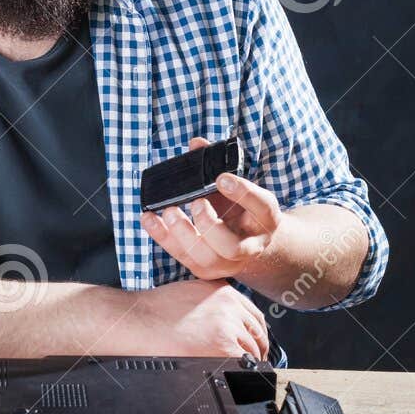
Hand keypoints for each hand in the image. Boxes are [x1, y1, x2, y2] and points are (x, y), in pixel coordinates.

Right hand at [118, 278, 268, 358]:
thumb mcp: (193, 292)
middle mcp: (230, 306)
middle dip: (256, 348)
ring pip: (251, 349)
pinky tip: (233, 372)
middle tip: (252, 359)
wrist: (139, 320)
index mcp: (225, 292)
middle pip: (257, 332)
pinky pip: (242, 361)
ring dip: (248, 360)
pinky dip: (241, 369)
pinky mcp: (222, 346)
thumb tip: (230, 317)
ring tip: (240, 369)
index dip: (256, 332)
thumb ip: (217, 301)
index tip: (255, 342)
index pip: (254, 315)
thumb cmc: (156, 308)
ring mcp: (228, 326)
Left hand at [140, 137, 282, 281]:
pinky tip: (149, 218)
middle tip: (196, 202)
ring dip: (183, 234)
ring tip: (169, 212)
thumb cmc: (242, 207)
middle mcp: (250, 245)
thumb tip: (196, 144)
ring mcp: (227, 262)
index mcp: (266, 218)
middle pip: (231, 246)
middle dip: (209, 224)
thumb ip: (218, 165)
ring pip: (206, 258)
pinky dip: (162, 237)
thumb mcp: (239, 186)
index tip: (221, 177)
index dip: (242, 192)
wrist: (247, 240)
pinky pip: (182, 257)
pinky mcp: (205, 269)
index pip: (261, 205)